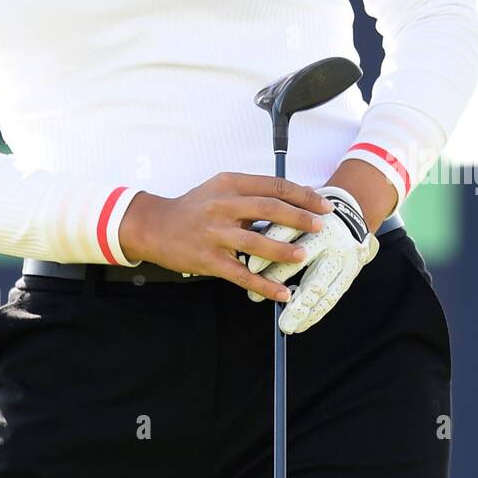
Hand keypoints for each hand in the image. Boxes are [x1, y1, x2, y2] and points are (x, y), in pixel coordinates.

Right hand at [117, 173, 336, 301]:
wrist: (155, 225)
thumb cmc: (193, 207)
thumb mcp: (219, 189)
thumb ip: (251, 192)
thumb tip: (294, 196)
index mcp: (229, 184)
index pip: (273, 186)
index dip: (302, 195)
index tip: (323, 205)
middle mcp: (222, 206)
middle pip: (268, 208)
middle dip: (299, 217)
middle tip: (320, 226)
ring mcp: (215, 233)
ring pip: (256, 242)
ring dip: (283, 250)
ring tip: (303, 255)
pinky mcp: (209, 259)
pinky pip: (242, 274)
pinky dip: (264, 285)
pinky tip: (281, 292)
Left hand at [244, 187, 379, 332]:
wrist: (351, 214)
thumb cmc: (311, 214)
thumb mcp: (294, 211)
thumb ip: (273, 228)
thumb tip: (247, 252)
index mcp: (312, 215)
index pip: (287, 230)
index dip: (269, 248)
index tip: (249, 267)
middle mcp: (329, 235)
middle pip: (302, 259)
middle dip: (278, 279)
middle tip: (254, 296)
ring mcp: (342, 255)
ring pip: (319, 284)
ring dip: (301, 307)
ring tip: (285, 323)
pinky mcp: (350, 272)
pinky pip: (332, 297)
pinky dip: (315, 313)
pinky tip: (301, 324)